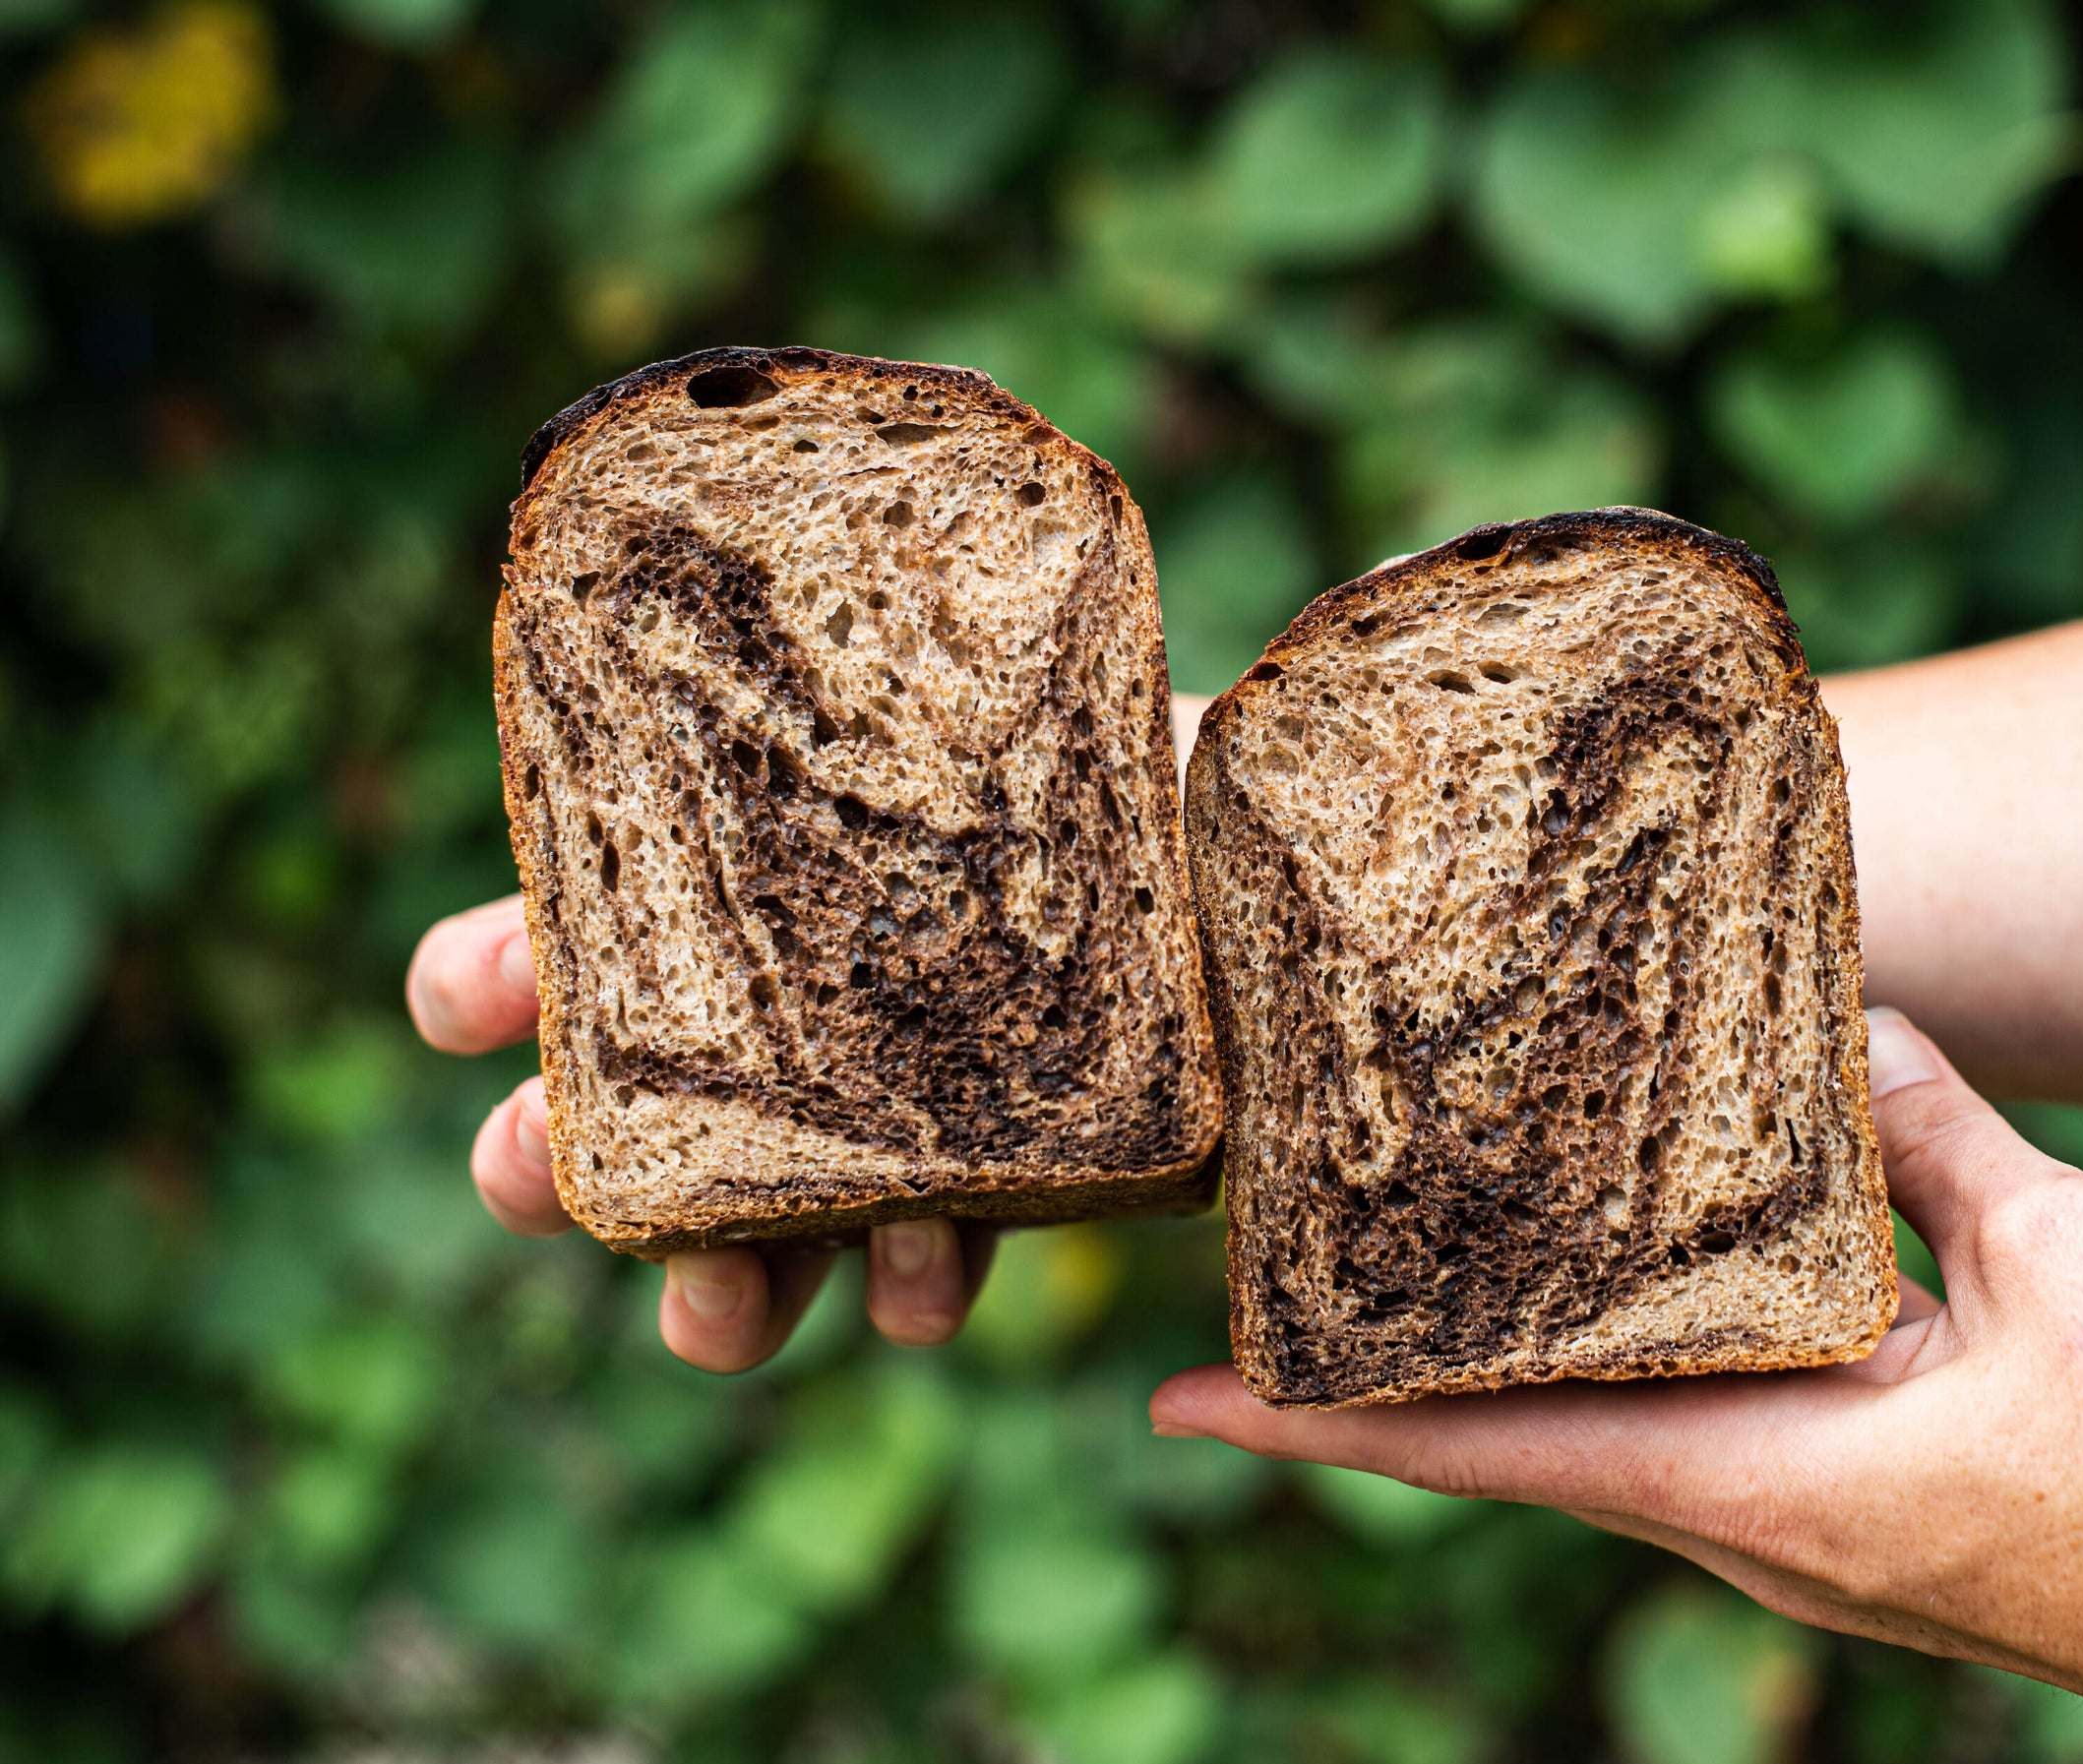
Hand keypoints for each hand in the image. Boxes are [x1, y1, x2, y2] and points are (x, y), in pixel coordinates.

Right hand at [401, 696, 1219, 1372]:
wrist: (1297, 843)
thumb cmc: (1117, 746)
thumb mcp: (974, 706)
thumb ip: (830, 733)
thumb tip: (691, 717)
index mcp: (763, 872)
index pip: (584, 922)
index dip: (497, 968)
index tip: (454, 1004)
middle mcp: (817, 995)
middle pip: (634, 1103)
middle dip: (549, 1156)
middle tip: (521, 1177)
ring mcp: (913, 1093)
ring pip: (765, 1221)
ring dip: (720, 1281)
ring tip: (719, 1316)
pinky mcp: (1026, 1161)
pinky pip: (934, 1253)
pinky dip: (907, 1282)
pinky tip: (918, 1281)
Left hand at [1152, 1011, 2082, 1762]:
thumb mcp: (2065, 1269)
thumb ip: (1935, 1137)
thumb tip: (1845, 1018)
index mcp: (1758, 1480)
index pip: (1486, 1450)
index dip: (1322, 1423)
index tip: (1179, 1402)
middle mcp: (1743, 1524)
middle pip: (1506, 1444)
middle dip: (1376, 1375)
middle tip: (1262, 1278)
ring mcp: (1787, 1535)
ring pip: (1587, 1440)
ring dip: (1484, 1368)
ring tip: (1390, 1271)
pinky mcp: (1842, 1518)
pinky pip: (1679, 1436)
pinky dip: (1606, 1367)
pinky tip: (1601, 1293)